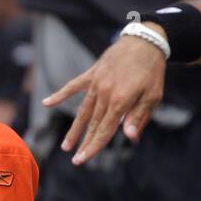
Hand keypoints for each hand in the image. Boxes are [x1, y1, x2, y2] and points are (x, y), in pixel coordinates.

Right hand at [43, 33, 167, 164]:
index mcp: (120, 101)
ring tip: (65, 146)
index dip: (93, 147)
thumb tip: (130, 138)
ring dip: (74, 129)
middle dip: (84, 143)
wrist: (146, 41)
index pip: (104, 130)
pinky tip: (46, 103)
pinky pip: (73, 86)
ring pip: (82, 111)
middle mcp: (105, 93)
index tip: (82, 160)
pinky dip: (60, 95)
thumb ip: (139, 117)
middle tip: (76, 160)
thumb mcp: (153, 96)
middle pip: (93, 124)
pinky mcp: (92, 73)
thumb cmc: (152, 71)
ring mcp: (96, 83)